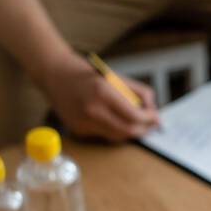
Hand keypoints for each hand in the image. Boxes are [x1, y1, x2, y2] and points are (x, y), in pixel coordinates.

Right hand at [39, 52, 158, 141]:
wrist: (54, 74)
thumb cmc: (87, 73)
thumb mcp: (114, 76)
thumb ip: (136, 92)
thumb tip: (152, 109)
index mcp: (103, 93)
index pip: (134, 116)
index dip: (149, 119)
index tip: (156, 118)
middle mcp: (92, 111)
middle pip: (127, 131)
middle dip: (143, 129)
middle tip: (150, 124)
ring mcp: (84, 123)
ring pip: (117, 137)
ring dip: (129, 131)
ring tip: (136, 122)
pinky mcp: (78, 131)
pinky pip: (103, 135)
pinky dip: (113, 130)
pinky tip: (112, 119)